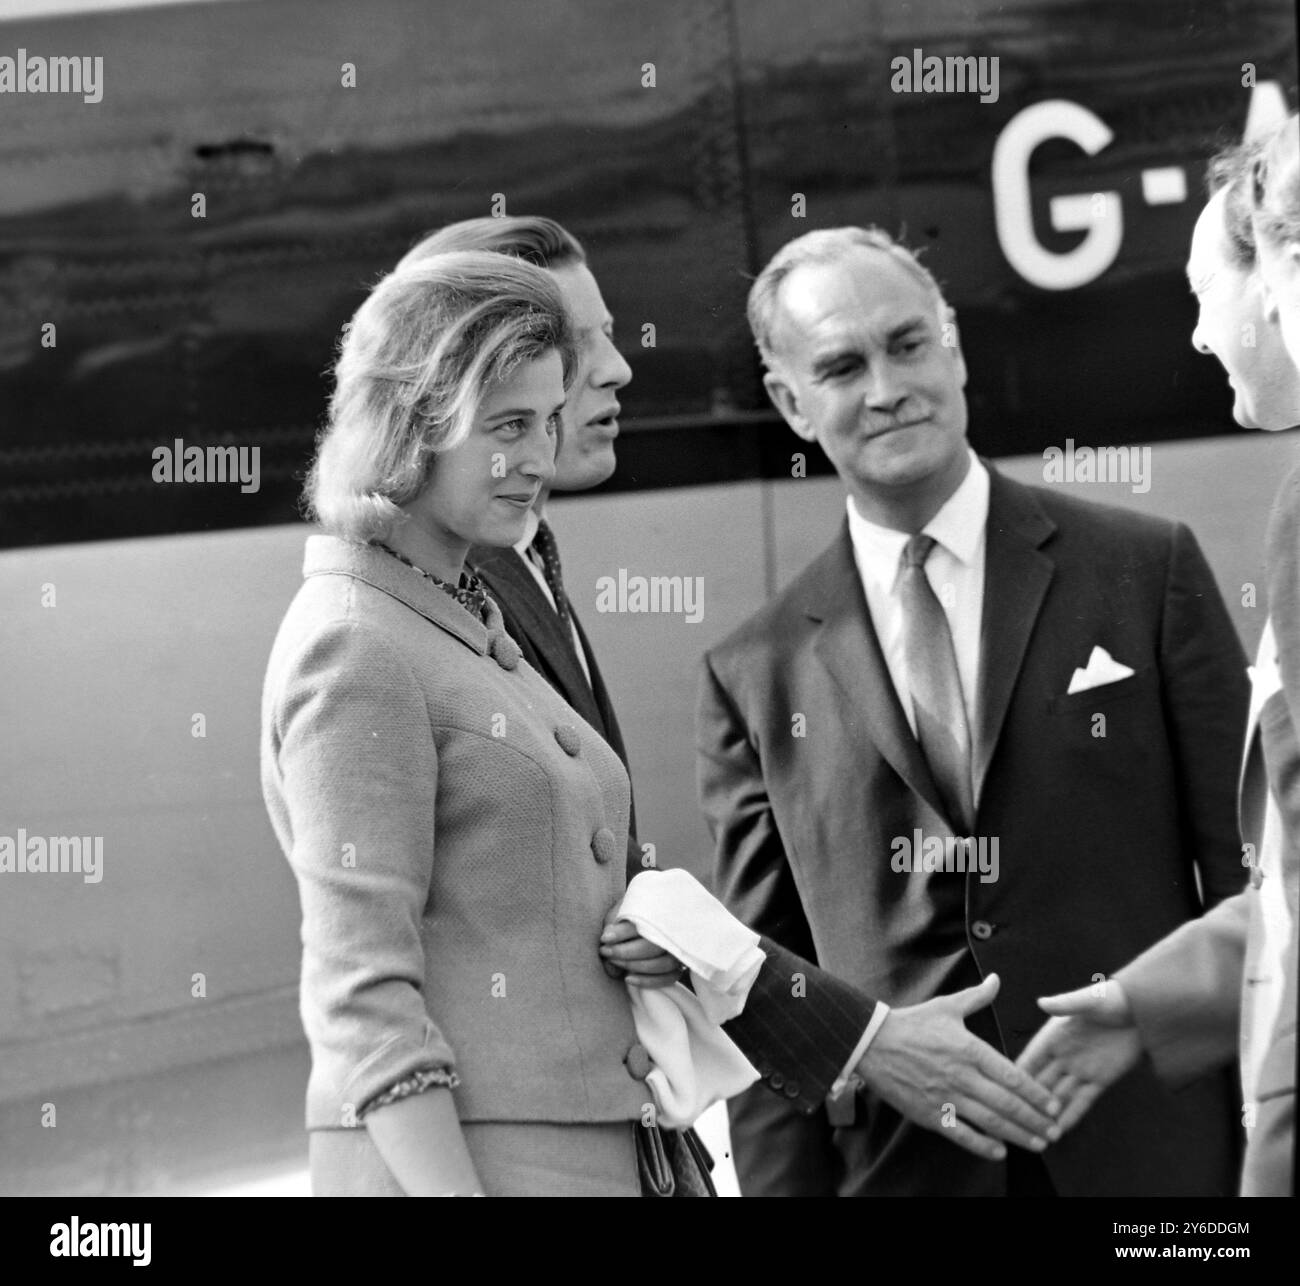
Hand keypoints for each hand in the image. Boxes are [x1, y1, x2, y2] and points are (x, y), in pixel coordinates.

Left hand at [598, 905, 686, 989]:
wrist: (646, 919)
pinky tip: (628, 979)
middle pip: (653, 946)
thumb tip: (608, 943)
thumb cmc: (628, 915)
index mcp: (660, 911)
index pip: (644, 922)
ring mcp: (678, 949)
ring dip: (634, 966)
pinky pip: (669, 977)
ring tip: (612, 961)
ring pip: (663, 964)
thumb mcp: (619, 913)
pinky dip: (649, 981)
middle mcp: (674, 930)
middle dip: (625, 952)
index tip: (605, 938)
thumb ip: (613, 926)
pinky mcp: (679, 966)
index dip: (623, 932)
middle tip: (605, 951)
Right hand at [857, 973, 1061, 1161]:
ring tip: (1038, 1144)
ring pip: (990, 1122)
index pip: (1012, 1075)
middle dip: (1035, 1120)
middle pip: (1007, 1103)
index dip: (1036, 1093)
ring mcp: (946, 1097)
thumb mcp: (946, 1006)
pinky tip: (999, 1152)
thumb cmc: (911, 1023)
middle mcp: (962, 1075)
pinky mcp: (930, 1113)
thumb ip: (977, 997)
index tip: (1054, 1105)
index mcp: (969, 1049)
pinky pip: (962, 1134)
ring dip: (1018, 1135)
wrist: (872, 1042)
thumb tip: (997, 980)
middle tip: (1055, 1132)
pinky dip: (982, 1146)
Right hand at [1015, 977, 1141, 1132]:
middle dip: (1030, 1100)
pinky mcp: (1101, 1080)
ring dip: (1049, 1112)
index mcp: (1055, 1035)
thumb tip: (1042, 1002)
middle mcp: (1063, 1054)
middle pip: (1042, 1080)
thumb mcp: (1090, 999)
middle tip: (1016, 1120)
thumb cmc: (1114, 998)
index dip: (1019, 1073)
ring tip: (1036, 1132)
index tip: (1001, 1089)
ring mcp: (1081, 1069)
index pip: (1032, 1057)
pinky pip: (1084, 1100)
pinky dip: (1072, 1114)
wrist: (1145, 1011)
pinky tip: (1061, 1129)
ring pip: (1061, 1094)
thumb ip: (1066, 1004)